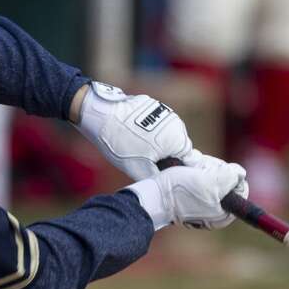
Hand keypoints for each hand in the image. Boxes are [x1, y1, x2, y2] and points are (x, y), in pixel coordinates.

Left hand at [75, 82, 193, 179]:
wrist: (101, 115)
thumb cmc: (121, 143)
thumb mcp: (138, 169)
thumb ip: (157, 178)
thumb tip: (166, 184)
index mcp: (178, 139)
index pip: (187, 160)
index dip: (174, 169)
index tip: (161, 172)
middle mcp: (176, 122)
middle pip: (178, 146)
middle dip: (166, 154)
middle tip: (147, 161)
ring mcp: (165, 111)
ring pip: (167, 133)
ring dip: (158, 142)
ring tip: (138, 147)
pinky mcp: (153, 104)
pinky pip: (157, 122)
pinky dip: (149, 129)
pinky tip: (134, 135)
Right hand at [127, 155, 247, 230]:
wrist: (153, 197)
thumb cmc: (180, 191)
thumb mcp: (211, 182)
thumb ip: (232, 176)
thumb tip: (241, 174)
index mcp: (225, 214)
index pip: (240, 186)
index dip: (229, 173)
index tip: (213, 172)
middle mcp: (216, 213)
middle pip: (227, 182)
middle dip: (214, 171)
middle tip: (198, 172)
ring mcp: (203, 207)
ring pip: (213, 179)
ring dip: (203, 170)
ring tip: (189, 172)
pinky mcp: (191, 200)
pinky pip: (200, 182)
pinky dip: (195, 174)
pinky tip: (184, 174)